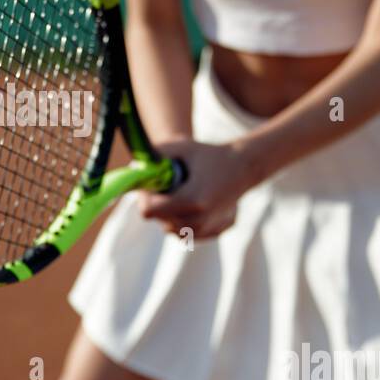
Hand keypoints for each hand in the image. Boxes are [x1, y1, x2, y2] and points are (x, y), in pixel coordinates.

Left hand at [139, 137, 263, 240]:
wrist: (243, 166)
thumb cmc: (210, 154)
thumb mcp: (181, 147)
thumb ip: (156, 154)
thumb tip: (135, 168)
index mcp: (192, 199)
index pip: (149, 210)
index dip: (144, 196)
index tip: (149, 184)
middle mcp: (200, 219)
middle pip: (160, 220)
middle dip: (158, 203)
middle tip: (166, 185)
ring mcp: (208, 228)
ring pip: (171, 228)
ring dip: (169, 213)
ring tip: (179, 192)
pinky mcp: (214, 232)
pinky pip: (185, 232)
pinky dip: (182, 220)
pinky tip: (189, 202)